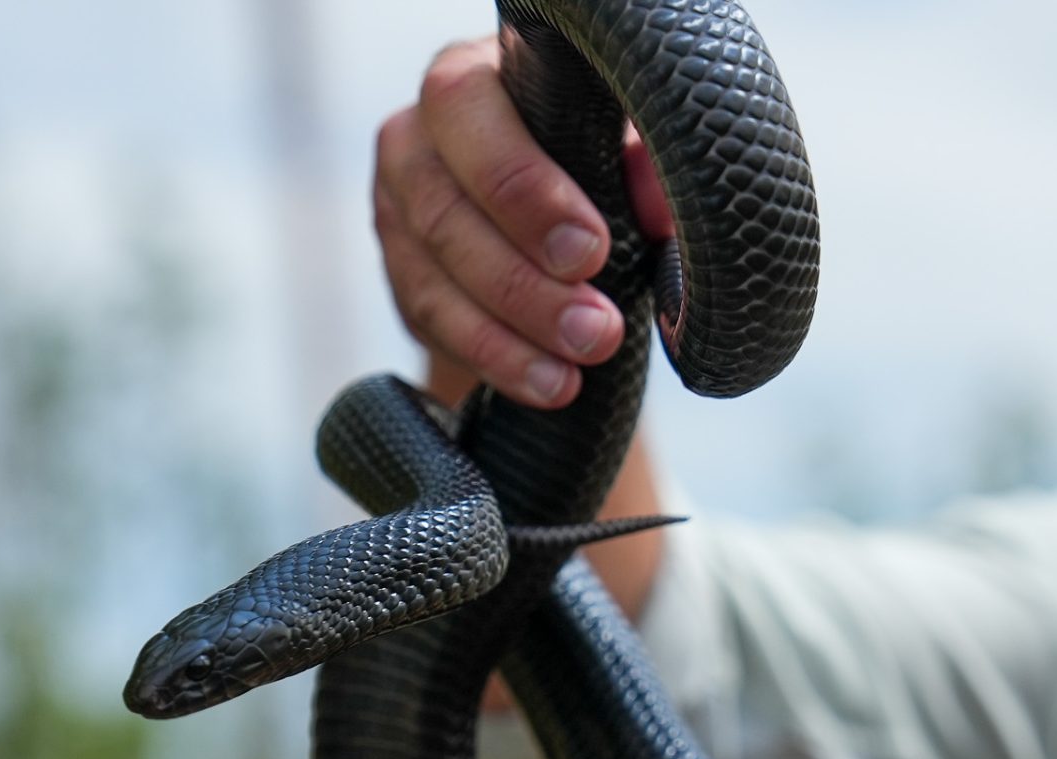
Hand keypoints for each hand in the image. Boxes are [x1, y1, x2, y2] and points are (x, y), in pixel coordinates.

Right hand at [373, 36, 672, 409]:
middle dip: (524, 284)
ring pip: (433, 277)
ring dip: (508, 337)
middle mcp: (415, 135)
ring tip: (572, 375)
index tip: (590, 252)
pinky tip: (543, 384)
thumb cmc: (593, 158)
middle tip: (595, 331)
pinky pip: (432, 322)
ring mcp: (396, 206)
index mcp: (470, 76)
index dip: (526, 190)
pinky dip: (492, 359)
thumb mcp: (624, 142)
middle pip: (446, 211)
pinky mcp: (397, 271)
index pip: (470, 114)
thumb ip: (642, 157)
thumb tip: (661, 208)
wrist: (549, 212)